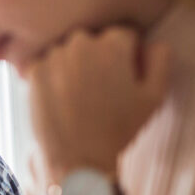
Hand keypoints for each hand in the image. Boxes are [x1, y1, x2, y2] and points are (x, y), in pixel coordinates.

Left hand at [25, 27, 170, 183]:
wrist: (79, 158)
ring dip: (76, 65)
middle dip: (101, 58)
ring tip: (81, 97)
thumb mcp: (154, 97)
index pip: (124, 36)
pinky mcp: (34, 71)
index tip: (126, 77)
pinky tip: (62, 98)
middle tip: (103, 89)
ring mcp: (54, 55)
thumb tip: (153, 42)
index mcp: (112, 44)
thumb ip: (160, 60)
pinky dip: (54, 76)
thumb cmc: (119, 129)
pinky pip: (48, 64)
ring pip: (70, 51)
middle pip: (95, 41)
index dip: (129, 56)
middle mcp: (81, 43)